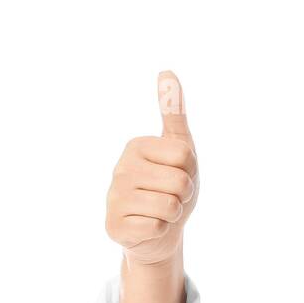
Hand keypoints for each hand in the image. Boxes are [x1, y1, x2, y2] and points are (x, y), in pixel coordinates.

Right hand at [105, 70, 198, 265]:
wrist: (160, 231)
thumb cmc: (171, 186)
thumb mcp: (180, 148)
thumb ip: (174, 112)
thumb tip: (167, 71)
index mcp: (136, 145)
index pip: (185, 155)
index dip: (190, 169)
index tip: (176, 174)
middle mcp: (120, 168)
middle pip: (180, 181)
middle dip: (184, 194)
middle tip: (170, 196)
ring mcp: (113, 197)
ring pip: (170, 205)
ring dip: (174, 213)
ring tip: (160, 211)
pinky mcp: (114, 226)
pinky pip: (157, 226)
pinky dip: (160, 230)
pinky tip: (147, 227)